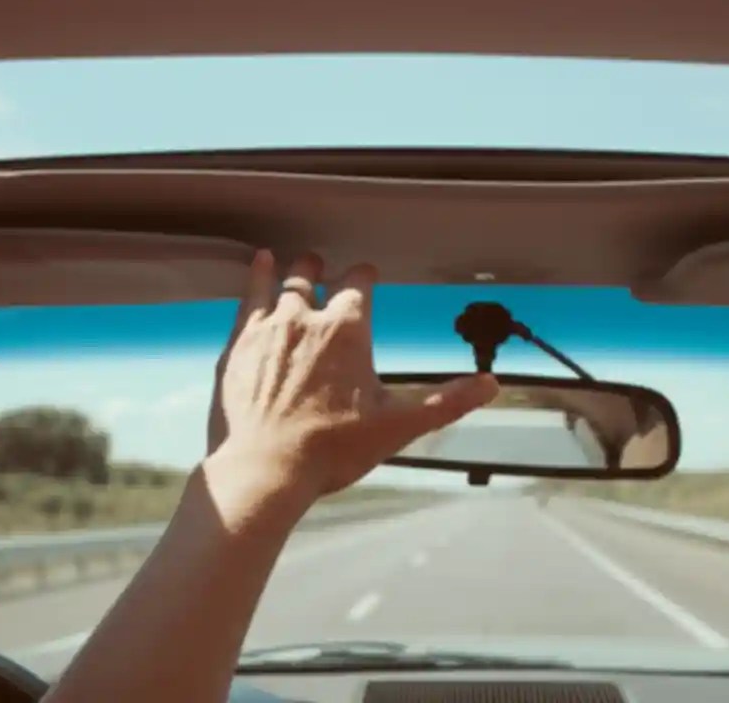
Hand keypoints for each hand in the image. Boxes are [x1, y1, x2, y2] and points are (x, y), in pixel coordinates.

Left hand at [203, 250, 497, 516]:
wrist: (266, 468)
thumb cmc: (333, 449)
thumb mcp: (398, 426)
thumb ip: (446, 401)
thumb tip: (491, 385)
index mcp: (347, 330)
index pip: (360, 284)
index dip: (365, 276)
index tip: (367, 275)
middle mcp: (305, 318)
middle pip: (312, 276)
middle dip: (320, 268)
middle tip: (321, 264)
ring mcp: (266, 329)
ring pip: (277, 284)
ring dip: (285, 270)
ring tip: (281, 259)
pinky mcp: (237, 347)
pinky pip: (246, 300)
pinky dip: (253, 281)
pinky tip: (255, 273)